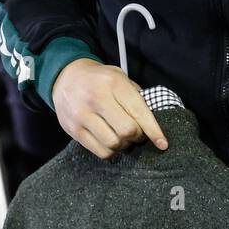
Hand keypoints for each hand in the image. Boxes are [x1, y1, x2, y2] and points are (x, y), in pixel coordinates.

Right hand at [50, 58, 168, 158]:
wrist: (65, 77)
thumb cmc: (99, 80)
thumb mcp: (120, 77)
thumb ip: (136, 96)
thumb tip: (154, 121)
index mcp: (113, 83)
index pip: (139, 112)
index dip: (154, 131)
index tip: (163, 144)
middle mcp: (97, 98)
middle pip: (127, 130)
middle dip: (138, 136)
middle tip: (137, 134)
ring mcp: (82, 115)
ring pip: (113, 144)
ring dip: (124, 145)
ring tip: (123, 138)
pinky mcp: (73, 129)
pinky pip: (100, 151)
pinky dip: (111, 151)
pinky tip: (111, 142)